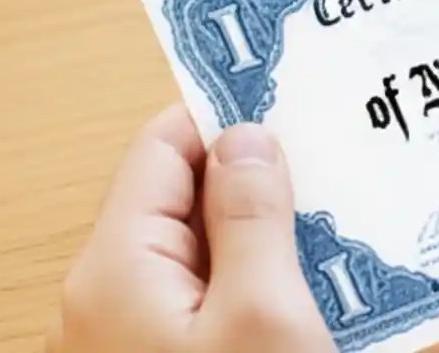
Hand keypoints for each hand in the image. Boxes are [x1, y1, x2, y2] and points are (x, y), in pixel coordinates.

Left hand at [48, 105, 335, 352]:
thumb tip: (245, 139)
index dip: (229, 119)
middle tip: (333, 178)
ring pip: (199, 255)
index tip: (296, 107)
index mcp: (115, 269)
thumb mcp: (264, 316)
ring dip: (260, 241)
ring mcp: (125, 337)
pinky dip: (250, 287)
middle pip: (181, 202)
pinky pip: (202, 301)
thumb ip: (252, 218)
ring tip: (334, 238)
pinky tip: (303, 297)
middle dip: (255, 183)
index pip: (163, 148)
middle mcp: (103, 299)